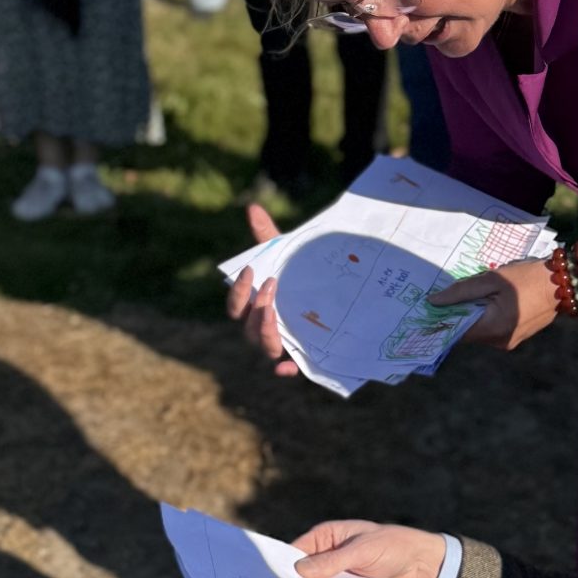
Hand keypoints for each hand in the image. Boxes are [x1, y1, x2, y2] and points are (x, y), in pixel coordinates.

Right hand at [225, 203, 298, 377]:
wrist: (342, 302)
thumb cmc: (304, 280)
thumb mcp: (288, 257)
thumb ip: (269, 236)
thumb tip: (252, 207)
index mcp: (256, 307)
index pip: (235, 306)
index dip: (239, 290)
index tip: (252, 269)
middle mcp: (265, 329)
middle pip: (247, 329)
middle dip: (255, 308)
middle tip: (271, 286)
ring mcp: (283, 345)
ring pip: (265, 348)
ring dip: (265, 333)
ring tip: (275, 315)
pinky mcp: (303, 358)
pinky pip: (290, 370)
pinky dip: (286, 370)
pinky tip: (288, 366)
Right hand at [293, 520, 446, 577]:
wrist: (423, 567)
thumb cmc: (393, 547)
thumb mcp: (362, 551)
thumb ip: (333, 561)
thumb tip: (299, 570)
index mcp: (326, 537)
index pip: (296, 552)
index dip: (283, 568)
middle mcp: (327, 555)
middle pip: (303, 574)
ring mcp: (337, 575)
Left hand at [427, 254, 562, 349]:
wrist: (564, 283)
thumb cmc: (527, 277)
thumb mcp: (492, 278)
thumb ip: (461, 291)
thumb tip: (433, 302)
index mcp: (493, 328)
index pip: (456, 331)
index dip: (443, 319)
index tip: (432, 307)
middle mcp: (500, 342)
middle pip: (467, 332)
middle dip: (460, 314)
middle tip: (456, 293)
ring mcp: (510, 342)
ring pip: (480, 331)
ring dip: (475, 314)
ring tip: (480, 294)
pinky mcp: (517, 338)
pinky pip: (493, 330)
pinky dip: (488, 317)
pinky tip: (494, 300)